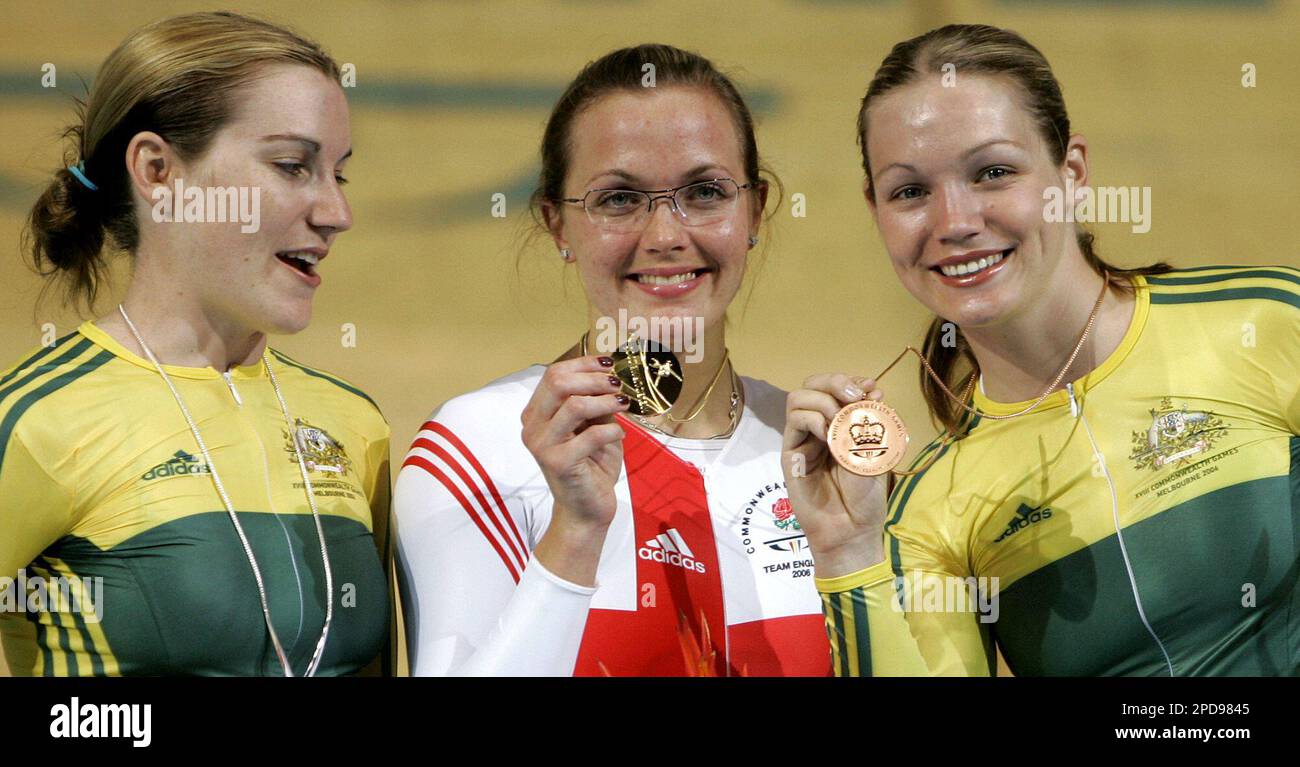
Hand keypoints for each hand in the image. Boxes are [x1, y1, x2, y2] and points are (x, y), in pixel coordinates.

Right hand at [522, 356, 628, 583]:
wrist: (587, 509)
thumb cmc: (591, 465)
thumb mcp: (594, 426)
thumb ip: (595, 402)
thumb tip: (613, 374)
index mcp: (536, 413)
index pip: (554, 374)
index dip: (583, 364)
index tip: (609, 364)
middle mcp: (532, 426)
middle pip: (558, 383)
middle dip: (593, 379)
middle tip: (618, 384)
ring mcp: (542, 444)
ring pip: (574, 405)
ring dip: (605, 401)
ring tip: (623, 405)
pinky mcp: (558, 462)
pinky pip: (590, 435)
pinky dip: (612, 430)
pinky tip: (620, 434)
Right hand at [783, 373, 891, 578]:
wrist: (852, 529)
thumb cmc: (866, 497)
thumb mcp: (875, 452)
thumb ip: (870, 421)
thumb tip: (873, 390)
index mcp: (841, 425)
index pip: (836, 388)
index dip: (851, 381)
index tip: (871, 388)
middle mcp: (820, 428)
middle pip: (813, 384)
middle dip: (835, 382)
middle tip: (854, 398)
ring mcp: (803, 440)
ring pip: (798, 398)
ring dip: (823, 400)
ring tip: (840, 421)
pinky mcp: (790, 454)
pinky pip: (794, 421)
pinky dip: (814, 419)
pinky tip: (829, 435)